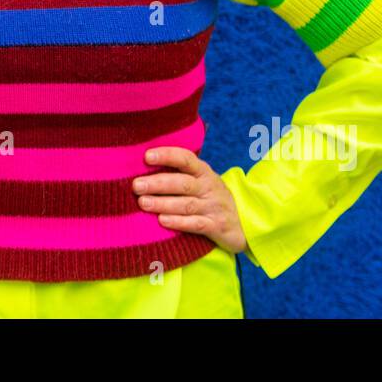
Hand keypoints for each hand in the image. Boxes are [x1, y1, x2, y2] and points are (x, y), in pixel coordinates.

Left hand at [132, 147, 248, 254]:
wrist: (244, 223)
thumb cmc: (210, 198)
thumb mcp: (201, 181)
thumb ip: (179, 174)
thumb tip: (142, 168)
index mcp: (203, 172)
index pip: (185, 158)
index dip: (166, 155)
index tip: (146, 156)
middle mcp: (209, 187)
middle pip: (183, 183)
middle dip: (158, 183)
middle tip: (136, 185)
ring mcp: (213, 207)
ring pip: (187, 204)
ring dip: (163, 203)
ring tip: (143, 203)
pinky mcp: (216, 227)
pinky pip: (197, 224)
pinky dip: (179, 223)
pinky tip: (162, 221)